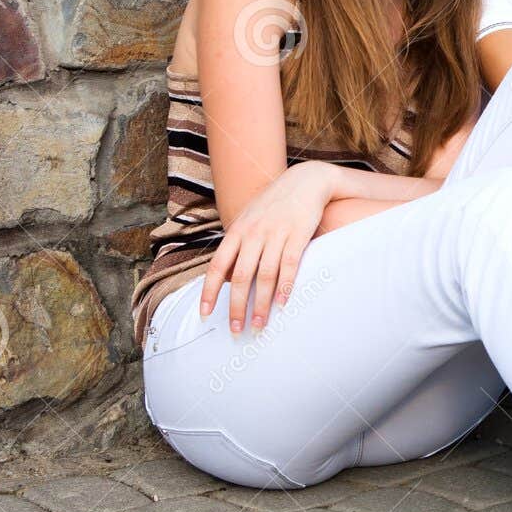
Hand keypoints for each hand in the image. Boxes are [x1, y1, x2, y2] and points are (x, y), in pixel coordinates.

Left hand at [200, 161, 334, 332]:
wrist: (305, 181)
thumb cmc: (275, 204)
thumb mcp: (250, 219)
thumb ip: (239, 244)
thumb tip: (229, 276)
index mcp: (237, 231)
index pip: (218, 266)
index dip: (210, 292)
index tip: (206, 314)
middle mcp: (253, 234)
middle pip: (241, 277)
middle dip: (236, 307)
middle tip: (237, 330)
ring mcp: (275, 234)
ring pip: (264, 276)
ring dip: (261, 304)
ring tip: (260, 326)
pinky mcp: (297, 235)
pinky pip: (289, 265)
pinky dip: (284, 286)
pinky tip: (282, 304)